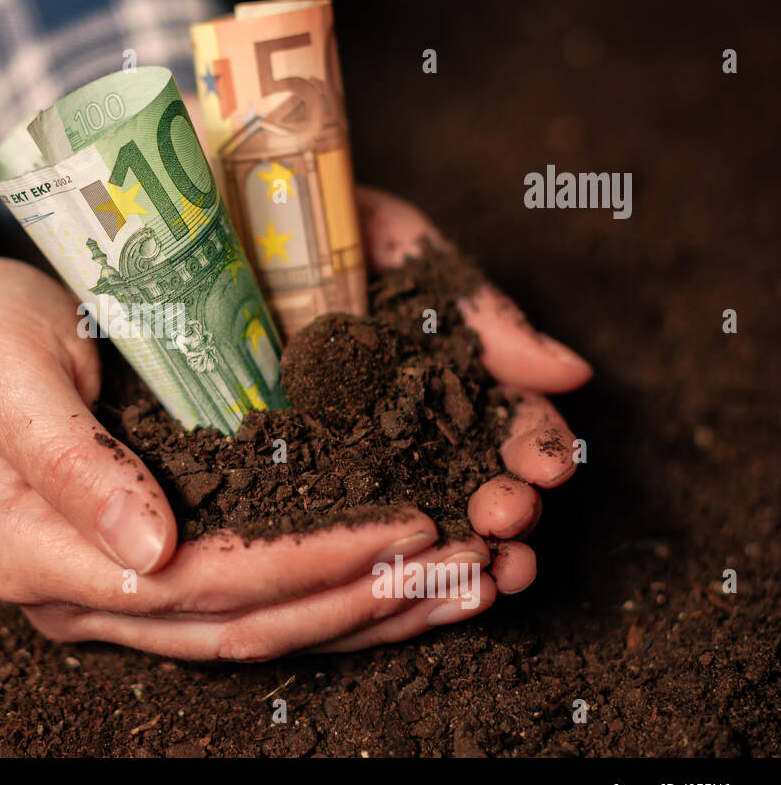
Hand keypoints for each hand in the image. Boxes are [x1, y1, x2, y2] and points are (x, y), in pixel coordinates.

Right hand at [0, 196, 588, 660]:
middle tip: (467, 567)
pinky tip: (401, 577)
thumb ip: (72, 464)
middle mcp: (80, 595)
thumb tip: (152, 551)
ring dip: (364, 613)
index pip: (197, 582)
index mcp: (38, 554)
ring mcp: (115, 591)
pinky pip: (252, 604)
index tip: (400, 527)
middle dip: (360, 599)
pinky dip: (331, 594)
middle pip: (241, 626)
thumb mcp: (8, 373)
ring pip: (257, 632)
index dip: (304, 563)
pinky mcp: (147, 569)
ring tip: (465, 585)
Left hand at [306, 186, 592, 651]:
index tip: (549, 464)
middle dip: (500, 508)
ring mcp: (335, 456)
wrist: (211, 204)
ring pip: (408, 522)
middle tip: (505, 515)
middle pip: (465, 485)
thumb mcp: (398, 244)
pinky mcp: (265, 475)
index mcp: (434, 376)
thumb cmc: (308, 213)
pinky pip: (322, 530)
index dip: (533, 447)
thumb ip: (476, 307)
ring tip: (484, 567)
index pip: (503, 424)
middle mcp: (396, 427)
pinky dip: (369, 558)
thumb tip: (571, 375)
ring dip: (456, 552)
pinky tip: (405, 580)